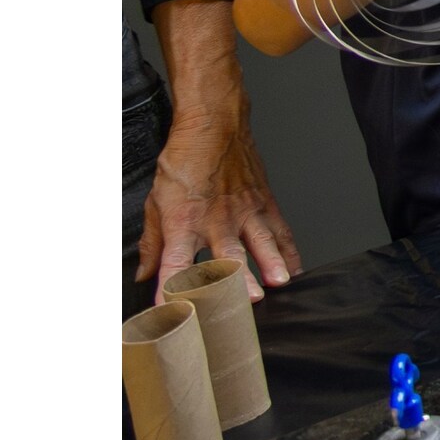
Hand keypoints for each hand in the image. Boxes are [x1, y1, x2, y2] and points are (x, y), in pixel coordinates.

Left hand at [137, 106, 302, 303]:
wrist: (214, 127)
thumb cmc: (184, 162)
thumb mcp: (156, 202)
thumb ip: (152, 243)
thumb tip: (145, 273)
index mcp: (184, 221)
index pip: (175, 262)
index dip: (171, 288)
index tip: (170, 312)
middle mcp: (216, 220)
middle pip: (227, 255)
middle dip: (236, 280)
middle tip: (247, 300)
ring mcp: (244, 212)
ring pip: (260, 242)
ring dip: (270, 264)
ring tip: (279, 283)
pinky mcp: (264, 204)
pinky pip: (280, 231)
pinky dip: (289, 252)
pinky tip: (294, 270)